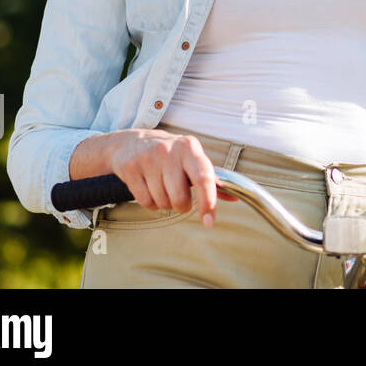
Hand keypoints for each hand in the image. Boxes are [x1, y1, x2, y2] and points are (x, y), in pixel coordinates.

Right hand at [107, 129, 237, 228]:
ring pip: (163, 202)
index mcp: (190, 148)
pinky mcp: (130, 168)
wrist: (132, 143)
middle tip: (178, 194)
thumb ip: (213, 179)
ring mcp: (148, 159)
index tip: (209, 222)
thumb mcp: (192, 159)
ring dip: (165, 203)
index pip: (203, 177)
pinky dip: (150, 203)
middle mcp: (169, 151)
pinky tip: (149, 188)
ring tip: (161, 186)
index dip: (208, 202)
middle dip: (182, 205)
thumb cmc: (171, 154)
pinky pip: (145, 202)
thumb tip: (236, 197)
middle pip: (180, 198)